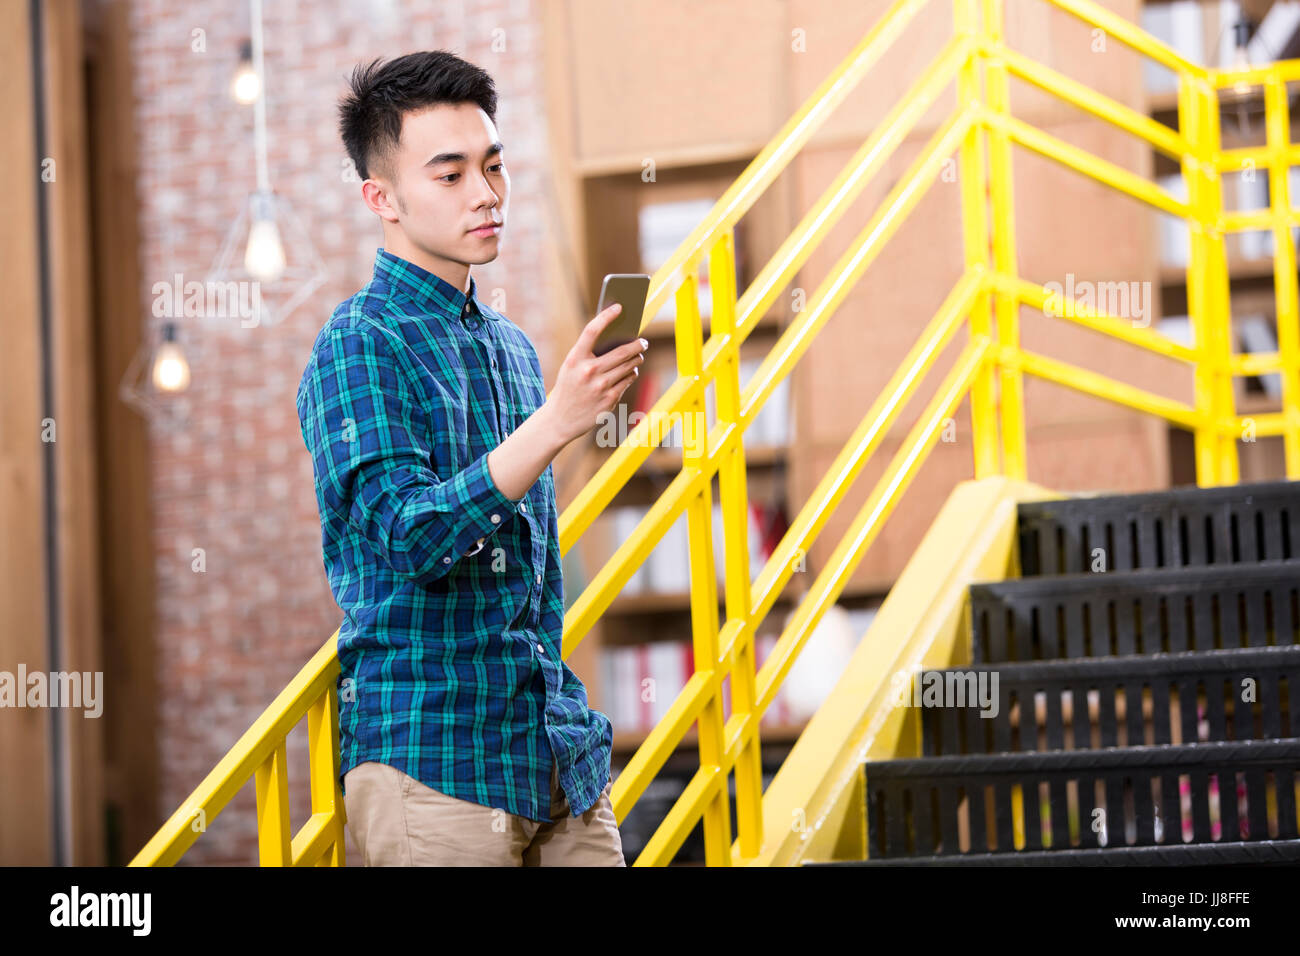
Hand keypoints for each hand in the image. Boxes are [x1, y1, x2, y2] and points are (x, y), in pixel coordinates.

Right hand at [543, 303, 647, 446]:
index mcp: (575, 358)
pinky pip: (628, 381)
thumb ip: (589, 354)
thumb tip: (618, 339)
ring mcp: (600, 386)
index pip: (591, 330)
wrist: (560, 419)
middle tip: (643, 341)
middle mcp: (588, 371)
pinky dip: (631, 374)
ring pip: (629, 366)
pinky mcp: (609, 399)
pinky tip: (631, 372)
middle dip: (637, 344)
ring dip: (636, 359)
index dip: (606, 316)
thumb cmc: (568, 388)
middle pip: (621, 351)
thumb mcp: (571, 367)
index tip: (619, 306)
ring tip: (638, 355)